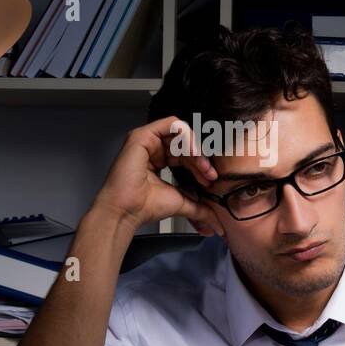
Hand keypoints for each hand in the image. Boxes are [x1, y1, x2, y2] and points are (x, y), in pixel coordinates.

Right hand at [90, 116, 225, 236]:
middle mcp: (151, 149)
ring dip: (195, 148)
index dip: (200, 165)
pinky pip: (172, 124)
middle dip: (200, 158)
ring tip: (202, 165)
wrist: (128, 211)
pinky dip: (186, 135)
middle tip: (209, 174)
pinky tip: (192, 153)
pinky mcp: (142, 135)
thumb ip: (199, 207)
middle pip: (184, 144)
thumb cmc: (145, 207)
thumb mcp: (181, 202)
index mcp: (157, 161)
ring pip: (181, 133)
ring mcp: (146, 140)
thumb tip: (216, 221)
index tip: (210, 179)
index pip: (185, 155)